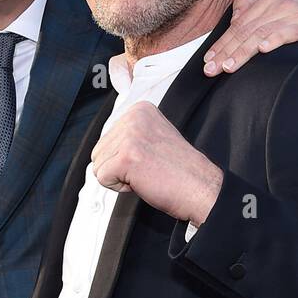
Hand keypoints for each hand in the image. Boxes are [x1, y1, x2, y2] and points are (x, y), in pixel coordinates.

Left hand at [91, 101, 222, 226]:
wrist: (199, 187)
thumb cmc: (180, 170)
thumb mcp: (152, 138)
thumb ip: (129, 136)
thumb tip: (105, 146)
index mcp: (140, 110)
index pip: (106, 137)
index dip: (123, 157)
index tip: (148, 157)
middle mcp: (134, 118)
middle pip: (98, 151)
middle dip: (118, 168)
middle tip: (146, 168)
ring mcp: (130, 136)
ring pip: (98, 166)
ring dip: (119, 177)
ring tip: (145, 173)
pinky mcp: (127, 157)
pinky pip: (103, 178)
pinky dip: (119, 187)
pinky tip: (142, 180)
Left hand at [204, 0, 297, 74]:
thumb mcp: (275, 19)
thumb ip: (253, 18)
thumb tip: (232, 25)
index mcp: (266, 1)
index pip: (237, 25)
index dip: (221, 44)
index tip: (207, 62)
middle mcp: (277, 4)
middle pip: (246, 30)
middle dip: (226, 51)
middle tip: (212, 69)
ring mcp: (294, 14)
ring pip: (262, 32)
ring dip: (243, 50)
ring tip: (229, 66)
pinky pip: (289, 32)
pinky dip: (275, 40)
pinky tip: (263, 49)